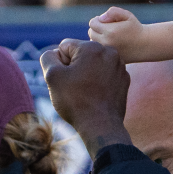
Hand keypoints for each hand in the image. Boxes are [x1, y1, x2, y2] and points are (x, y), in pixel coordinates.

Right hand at [39, 39, 131, 156]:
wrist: (101, 126)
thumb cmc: (75, 101)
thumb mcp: (52, 76)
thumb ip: (48, 57)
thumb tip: (55, 54)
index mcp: (92, 47)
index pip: (65, 47)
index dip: (59, 64)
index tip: (66, 79)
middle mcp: (110, 52)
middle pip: (80, 54)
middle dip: (74, 67)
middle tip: (75, 87)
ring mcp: (120, 66)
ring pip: (93, 64)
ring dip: (86, 74)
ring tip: (85, 92)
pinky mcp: (124, 79)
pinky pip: (105, 74)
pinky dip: (99, 82)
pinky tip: (96, 95)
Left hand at [86, 7, 151, 59]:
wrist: (146, 45)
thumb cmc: (135, 28)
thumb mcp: (127, 15)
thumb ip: (112, 12)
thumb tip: (100, 18)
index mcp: (110, 31)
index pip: (92, 23)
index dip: (98, 20)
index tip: (106, 21)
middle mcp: (107, 42)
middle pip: (91, 32)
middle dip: (97, 28)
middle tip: (108, 28)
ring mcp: (107, 52)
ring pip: (93, 42)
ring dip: (98, 37)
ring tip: (110, 36)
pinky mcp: (109, 57)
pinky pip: (99, 50)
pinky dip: (101, 46)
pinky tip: (111, 43)